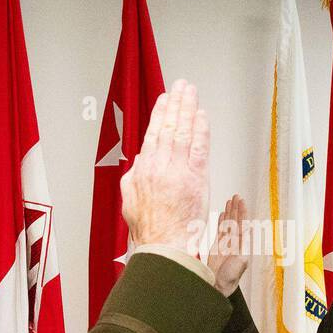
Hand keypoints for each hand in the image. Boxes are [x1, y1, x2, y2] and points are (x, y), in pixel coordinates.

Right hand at [120, 80, 209, 255]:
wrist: (162, 246)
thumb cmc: (149, 230)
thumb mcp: (129, 200)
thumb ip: (135, 178)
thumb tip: (139, 163)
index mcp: (143, 170)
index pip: (153, 135)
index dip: (160, 115)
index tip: (165, 100)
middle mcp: (158, 166)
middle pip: (168, 127)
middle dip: (175, 103)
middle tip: (181, 86)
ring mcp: (177, 170)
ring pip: (182, 132)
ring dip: (188, 108)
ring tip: (191, 92)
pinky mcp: (195, 178)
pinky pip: (198, 147)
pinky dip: (200, 129)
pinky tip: (202, 115)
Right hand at [208, 194, 248, 295]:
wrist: (217, 286)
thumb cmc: (229, 278)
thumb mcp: (239, 265)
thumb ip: (242, 252)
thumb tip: (246, 240)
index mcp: (241, 245)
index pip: (242, 224)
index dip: (242, 213)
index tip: (241, 202)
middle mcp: (235, 243)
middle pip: (236, 221)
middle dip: (236, 208)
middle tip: (236, 196)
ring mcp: (226, 244)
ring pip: (228, 224)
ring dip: (229, 212)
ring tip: (230, 200)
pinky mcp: (216, 247)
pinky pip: (220, 230)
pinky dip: (221, 221)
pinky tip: (222, 213)